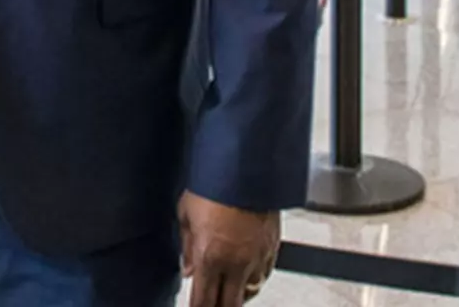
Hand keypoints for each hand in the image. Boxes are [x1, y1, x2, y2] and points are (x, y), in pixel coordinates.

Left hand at [179, 191, 279, 305]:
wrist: (248, 165)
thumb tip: (188, 266)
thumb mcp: (186, 213)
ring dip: (236, 296)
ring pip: (248, 294)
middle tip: (211, 303)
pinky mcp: (272, 247)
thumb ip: (187, 246)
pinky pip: (263, 275)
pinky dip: (253, 280)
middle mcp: (236, 263)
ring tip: (228, 294)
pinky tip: (246, 276)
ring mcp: (257, 257)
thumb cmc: (217, 182)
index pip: (202, 302)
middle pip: (228, 306)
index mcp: (210, 257)